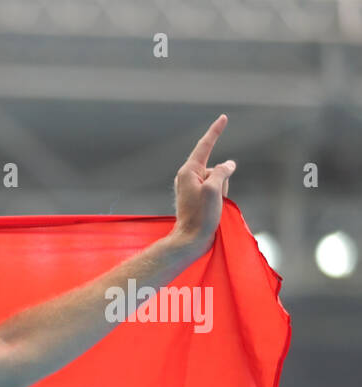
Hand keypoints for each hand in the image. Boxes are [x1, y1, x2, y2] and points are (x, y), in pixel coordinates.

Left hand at [170, 114, 236, 252]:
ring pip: (219, 179)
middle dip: (223, 179)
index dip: (215, 131)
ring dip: (222, 190)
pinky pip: (217, 190)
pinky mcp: (197, 196)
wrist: (191, 239)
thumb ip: (222, 171)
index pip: (205, 146)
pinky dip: (220, 197)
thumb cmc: (201, 216)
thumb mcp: (214, 189)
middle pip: (216, 168)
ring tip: (212, 207)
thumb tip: (228, 164)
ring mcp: (192, 187)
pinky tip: (212, 211)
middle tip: (213, 200)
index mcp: (188, 171)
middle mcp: (188, 176)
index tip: (223, 117)